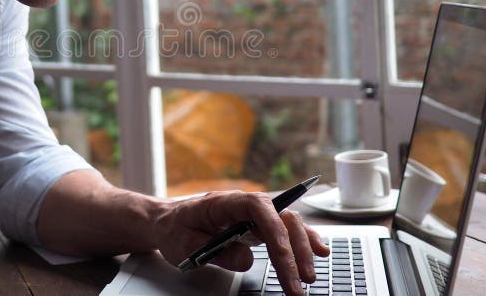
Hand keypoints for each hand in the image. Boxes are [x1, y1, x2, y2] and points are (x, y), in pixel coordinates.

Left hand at [152, 190, 329, 295]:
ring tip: (309, 276)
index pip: (257, 207)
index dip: (274, 229)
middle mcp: (244, 205)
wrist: (167, 221)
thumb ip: (216, 253)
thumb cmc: (174, 228)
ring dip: (302, 249)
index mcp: (224, 202)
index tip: (283, 258)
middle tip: (299, 282)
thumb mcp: (184, 245)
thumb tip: (247, 260)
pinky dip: (303, 240)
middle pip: (280, 217)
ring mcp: (254, 215)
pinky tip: (319, 252)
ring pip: (288, 224)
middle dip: (294, 250)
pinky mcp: (258, 226)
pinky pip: (285, 230)